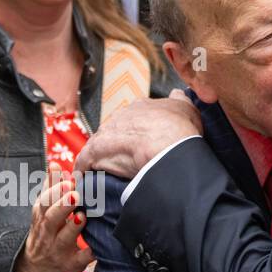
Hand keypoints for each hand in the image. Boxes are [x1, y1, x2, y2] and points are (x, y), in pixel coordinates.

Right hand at [12, 164, 93, 271]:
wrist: (35, 268)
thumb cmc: (44, 232)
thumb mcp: (42, 211)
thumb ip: (50, 188)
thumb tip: (55, 164)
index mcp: (41, 217)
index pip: (44, 202)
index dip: (55, 191)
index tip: (68, 181)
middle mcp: (47, 233)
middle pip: (51, 218)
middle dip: (63, 205)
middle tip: (75, 193)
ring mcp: (58, 251)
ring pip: (64, 239)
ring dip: (73, 227)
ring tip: (82, 216)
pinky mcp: (71, 265)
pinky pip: (80, 260)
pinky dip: (88, 254)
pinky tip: (96, 247)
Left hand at [75, 90, 201, 177]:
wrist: (169, 146)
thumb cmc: (181, 129)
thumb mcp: (187, 108)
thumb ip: (180, 101)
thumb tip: (176, 93)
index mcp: (142, 106)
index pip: (135, 116)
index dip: (138, 130)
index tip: (141, 141)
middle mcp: (122, 115)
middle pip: (116, 130)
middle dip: (118, 143)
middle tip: (125, 160)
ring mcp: (107, 131)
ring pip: (99, 143)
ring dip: (100, 156)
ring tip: (103, 171)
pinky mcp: (95, 150)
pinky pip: (85, 159)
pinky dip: (83, 168)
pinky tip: (84, 177)